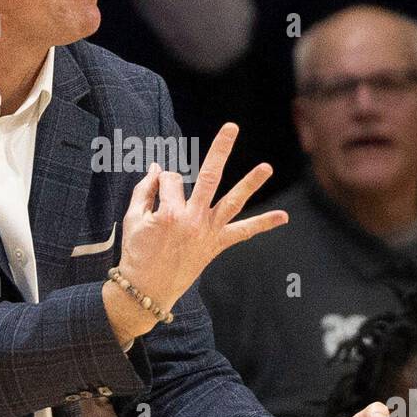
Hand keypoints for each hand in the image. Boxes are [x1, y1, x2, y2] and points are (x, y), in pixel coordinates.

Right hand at [105, 123, 286, 339]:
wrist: (146, 290)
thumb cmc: (136, 252)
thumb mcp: (133, 218)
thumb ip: (144, 189)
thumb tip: (157, 167)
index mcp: (169, 212)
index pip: (169, 179)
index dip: (161, 181)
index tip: (155, 189)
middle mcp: (193, 219)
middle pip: (208, 176)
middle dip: (220, 149)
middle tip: (232, 127)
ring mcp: (207, 232)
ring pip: (232, 202)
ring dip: (250, 183)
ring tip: (267, 167)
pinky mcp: (216, 245)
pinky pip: (242, 233)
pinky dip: (262, 224)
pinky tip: (283, 217)